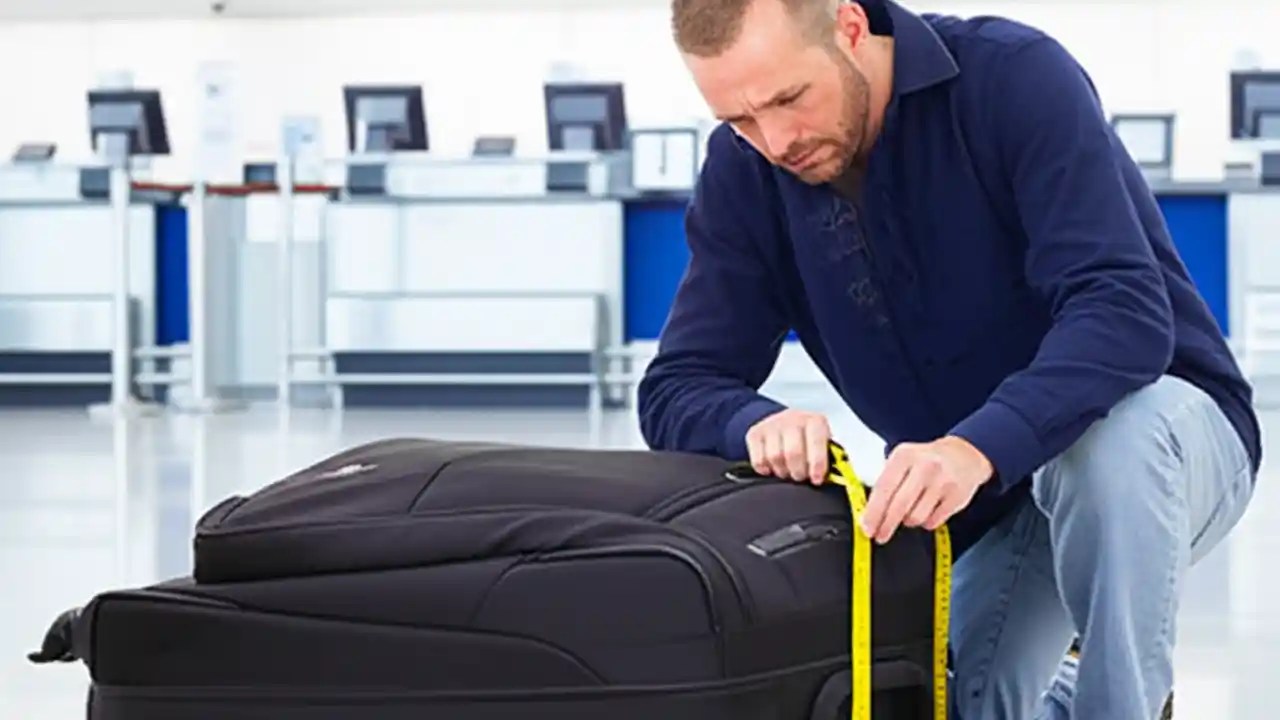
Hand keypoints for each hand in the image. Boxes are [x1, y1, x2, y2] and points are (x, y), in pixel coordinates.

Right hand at [745, 409, 832, 484]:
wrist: (784, 423)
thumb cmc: (808, 439)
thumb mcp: (824, 444)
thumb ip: (832, 459)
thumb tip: (842, 478)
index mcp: (815, 421)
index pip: (816, 443)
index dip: (817, 464)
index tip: (817, 479)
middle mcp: (793, 419)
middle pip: (793, 453)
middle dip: (798, 472)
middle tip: (801, 477)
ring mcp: (772, 425)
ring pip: (774, 458)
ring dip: (782, 472)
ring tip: (788, 471)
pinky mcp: (755, 434)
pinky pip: (758, 460)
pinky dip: (766, 470)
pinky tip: (773, 467)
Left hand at [860, 436, 993, 543]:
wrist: (963, 455)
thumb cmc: (926, 460)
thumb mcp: (903, 460)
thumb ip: (886, 482)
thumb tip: (868, 513)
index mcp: (904, 456)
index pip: (883, 488)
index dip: (873, 512)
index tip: (867, 527)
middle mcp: (924, 466)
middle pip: (899, 505)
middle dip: (886, 525)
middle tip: (880, 535)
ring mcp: (942, 481)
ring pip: (916, 517)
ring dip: (909, 521)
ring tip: (911, 512)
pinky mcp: (956, 496)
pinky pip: (933, 521)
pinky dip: (926, 522)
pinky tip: (927, 511)